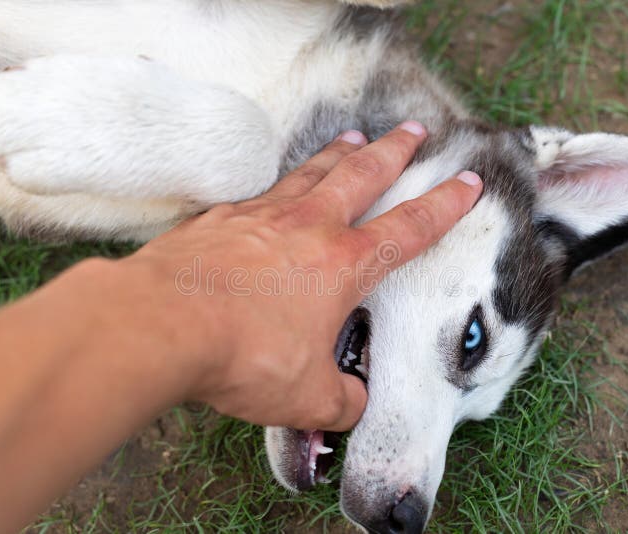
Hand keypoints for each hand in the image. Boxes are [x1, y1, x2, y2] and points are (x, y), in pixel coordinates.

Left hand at [120, 121, 482, 430]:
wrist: (159, 324)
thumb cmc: (241, 356)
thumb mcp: (306, 396)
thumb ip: (340, 402)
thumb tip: (353, 406)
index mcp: (342, 266)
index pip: (409, 228)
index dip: (444, 205)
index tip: (468, 181)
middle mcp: (307, 229)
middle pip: (362, 176)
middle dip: (394, 151)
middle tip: (416, 129)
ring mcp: (259, 217)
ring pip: (310, 174)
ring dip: (337, 154)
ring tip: (353, 136)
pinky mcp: (217, 220)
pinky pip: (258, 193)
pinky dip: (278, 184)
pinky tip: (274, 187)